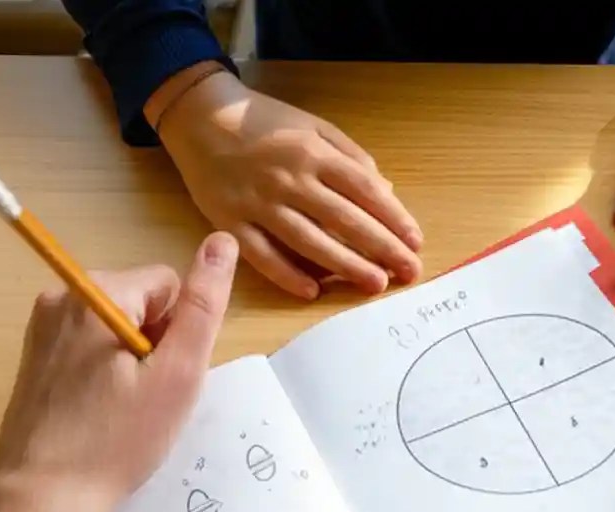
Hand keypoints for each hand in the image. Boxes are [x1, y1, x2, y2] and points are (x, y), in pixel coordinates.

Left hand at [0, 233, 237, 511]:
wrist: (44, 496)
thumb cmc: (118, 439)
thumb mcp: (178, 374)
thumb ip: (203, 306)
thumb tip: (223, 241)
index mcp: (97, 294)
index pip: (170, 286)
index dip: (180, 333)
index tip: (164, 377)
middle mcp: (61, 297)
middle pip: (142, 302)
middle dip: (156, 345)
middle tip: (147, 398)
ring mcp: (42, 326)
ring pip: (118, 325)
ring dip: (133, 360)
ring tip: (124, 408)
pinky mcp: (35, 355)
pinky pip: (92, 345)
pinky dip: (107, 371)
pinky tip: (102, 410)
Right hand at [153, 65, 422, 299]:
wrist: (200, 116)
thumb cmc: (265, 124)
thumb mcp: (314, 127)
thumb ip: (352, 157)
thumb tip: (387, 191)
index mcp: (313, 153)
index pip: (363, 189)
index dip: (393, 217)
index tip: (415, 241)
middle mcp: (289, 179)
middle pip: (343, 219)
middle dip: (381, 247)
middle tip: (408, 271)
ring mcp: (258, 202)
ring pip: (308, 240)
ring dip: (344, 265)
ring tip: (374, 283)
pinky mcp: (230, 221)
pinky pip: (261, 254)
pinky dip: (286, 274)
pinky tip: (311, 292)